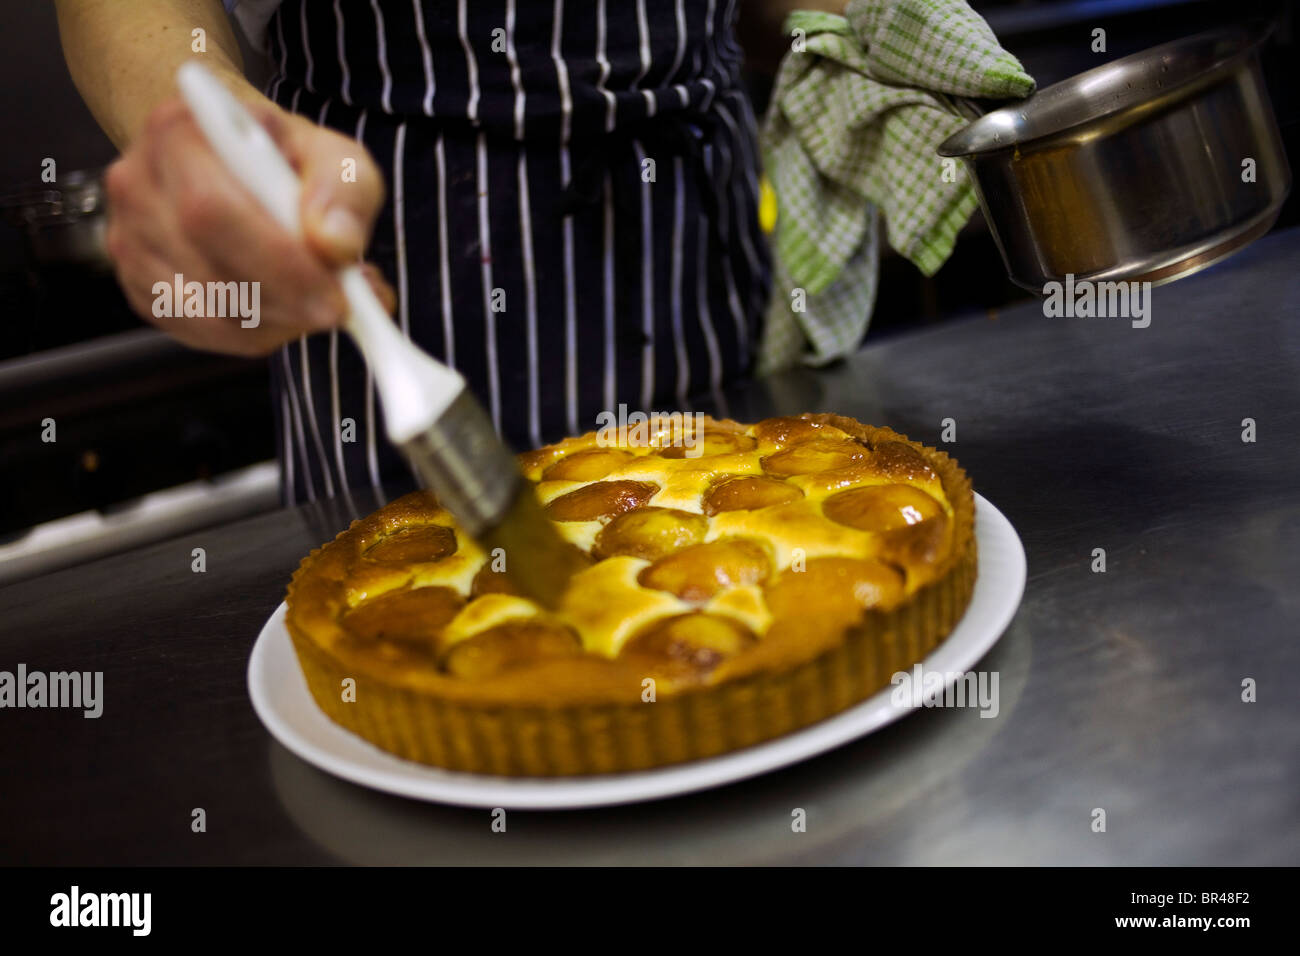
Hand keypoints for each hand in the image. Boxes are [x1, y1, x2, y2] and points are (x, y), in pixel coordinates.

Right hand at [104, 95, 395, 355]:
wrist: (241, 167)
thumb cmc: (286, 161)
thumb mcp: (334, 156)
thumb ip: (344, 192)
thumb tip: (335, 244)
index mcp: (179, 132)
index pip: (212, 206)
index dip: (277, 259)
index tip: (336, 292)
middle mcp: (139, 184)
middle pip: (205, 264)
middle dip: (283, 298)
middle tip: (334, 310)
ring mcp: (129, 240)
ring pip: (205, 310)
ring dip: (275, 321)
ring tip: (317, 302)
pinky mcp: (141, 288)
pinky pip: (200, 332)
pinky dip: (255, 334)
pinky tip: (284, 312)